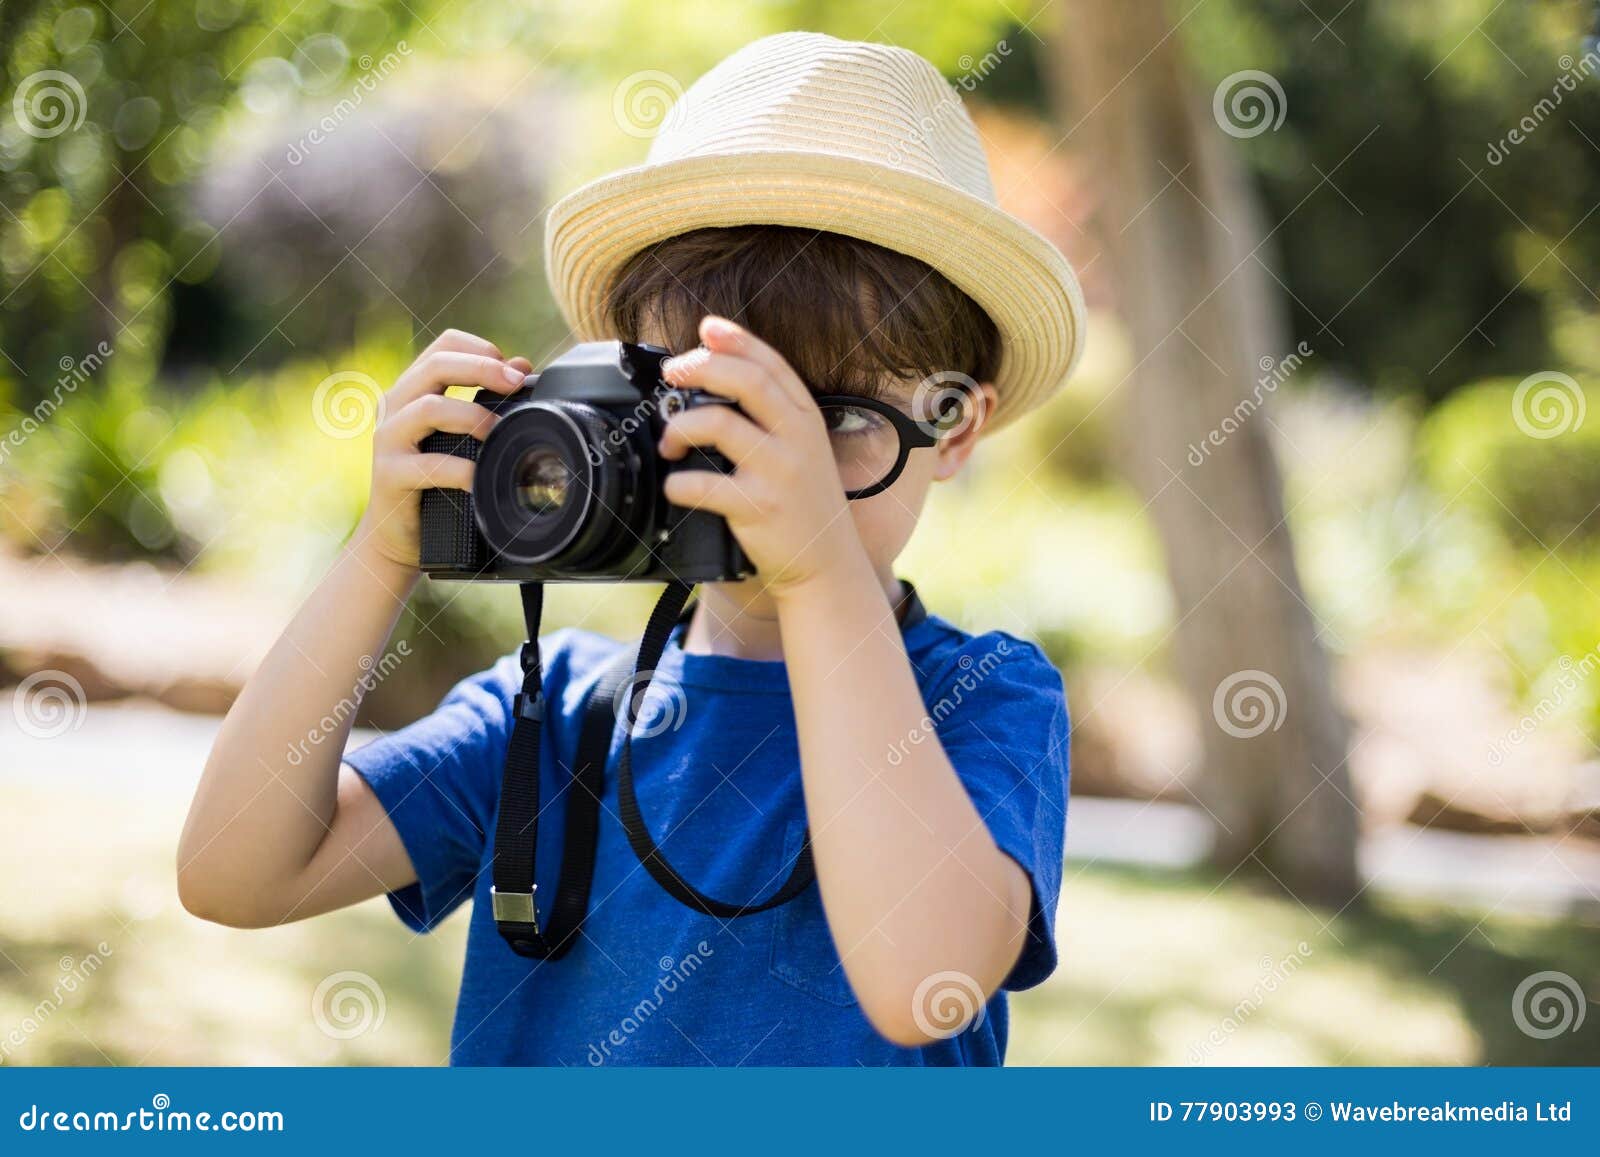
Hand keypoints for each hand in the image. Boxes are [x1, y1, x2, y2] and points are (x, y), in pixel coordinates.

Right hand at [350, 329, 531, 570]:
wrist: (396, 536)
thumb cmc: (433, 482)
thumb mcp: (460, 436)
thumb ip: (484, 401)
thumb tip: (522, 366)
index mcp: (413, 390)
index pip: (443, 345)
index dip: (480, 349)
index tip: (512, 370)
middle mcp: (395, 407)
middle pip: (436, 365)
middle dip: (482, 369)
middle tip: (515, 384)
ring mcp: (388, 440)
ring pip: (429, 408)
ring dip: (473, 416)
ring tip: (498, 432)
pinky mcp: (389, 475)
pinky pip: (429, 465)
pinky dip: (462, 469)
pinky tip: (481, 477)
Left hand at [658, 316, 869, 597]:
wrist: (828, 568)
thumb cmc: (805, 508)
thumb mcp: (802, 452)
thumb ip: (772, 418)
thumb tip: (718, 380)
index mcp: (807, 419)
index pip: (771, 364)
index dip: (737, 339)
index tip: (706, 329)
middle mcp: (797, 439)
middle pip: (746, 381)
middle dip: (701, 366)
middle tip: (672, 373)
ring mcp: (780, 472)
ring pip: (718, 424)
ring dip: (680, 427)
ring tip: (669, 443)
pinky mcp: (759, 507)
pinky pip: (703, 484)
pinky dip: (678, 483)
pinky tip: (675, 486)